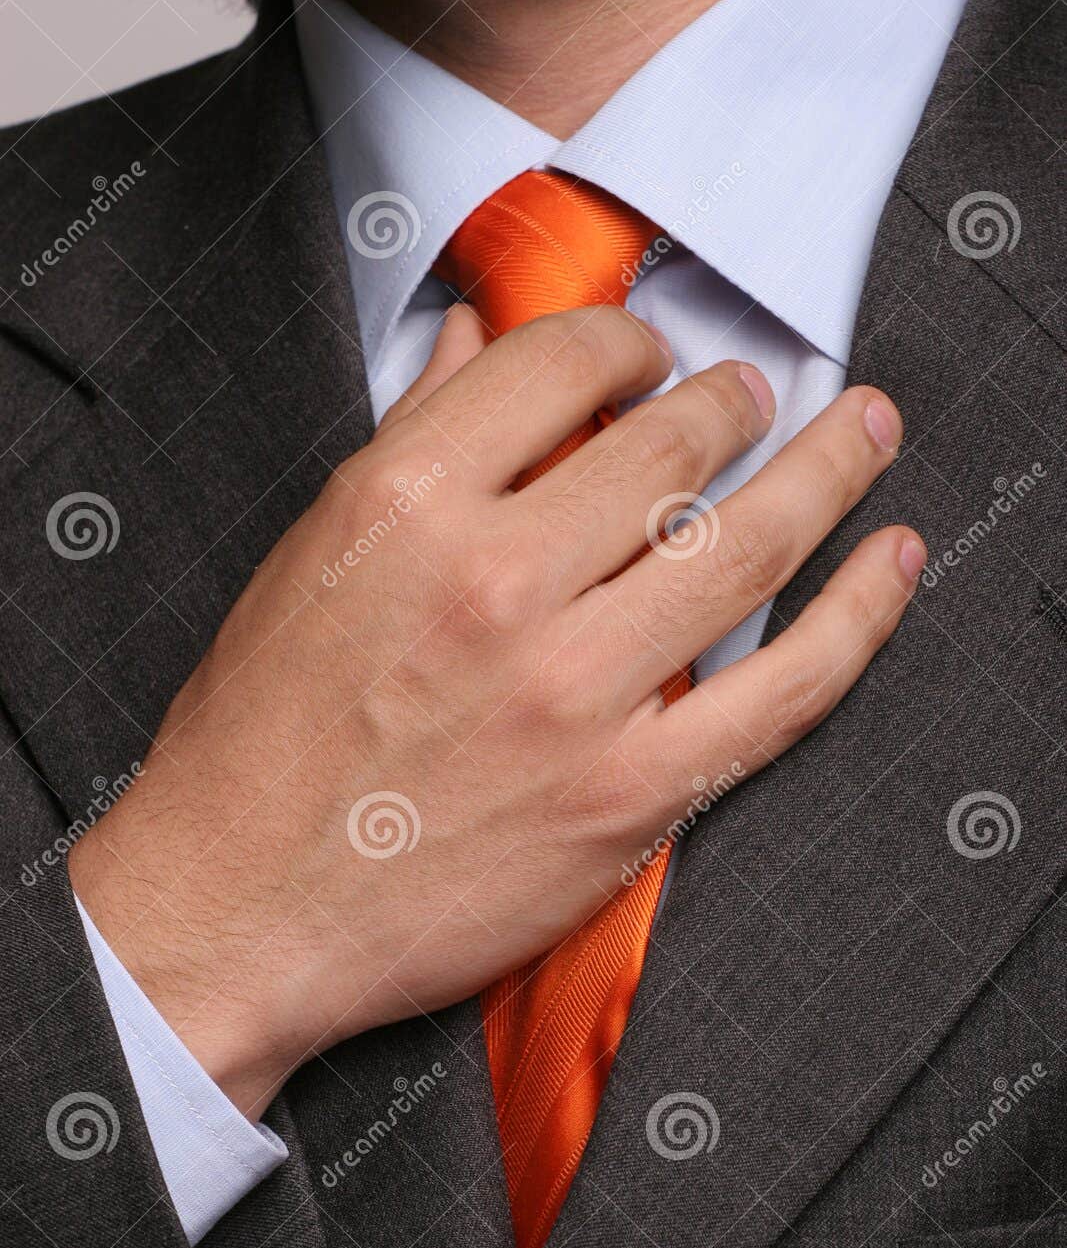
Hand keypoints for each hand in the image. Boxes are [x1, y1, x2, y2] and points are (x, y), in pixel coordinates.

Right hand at [70, 304, 922, 1116]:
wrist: (239, 909)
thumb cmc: (257, 742)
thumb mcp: (314, 560)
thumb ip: (414, 438)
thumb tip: (480, 338)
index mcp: (404, 504)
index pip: (560, 366)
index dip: (626, 341)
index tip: (646, 354)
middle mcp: (496, 582)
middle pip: (673, 445)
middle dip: (734, 399)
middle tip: (756, 393)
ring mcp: (573, 691)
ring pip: (750, 543)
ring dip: (830, 468)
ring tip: (862, 432)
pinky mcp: (630, 793)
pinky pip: (785, 687)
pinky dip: (860, 615)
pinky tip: (893, 560)